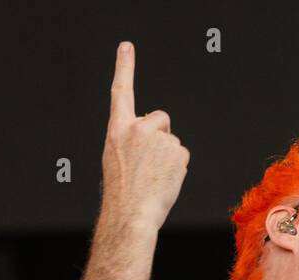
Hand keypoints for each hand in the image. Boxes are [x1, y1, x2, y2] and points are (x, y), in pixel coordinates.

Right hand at [99, 42, 189, 232]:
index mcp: (117, 130)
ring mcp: (159, 138)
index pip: (121, 92)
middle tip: (149, 163)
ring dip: (168, 158)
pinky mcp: (177, 150)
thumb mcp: (117, 159)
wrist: (131, 213)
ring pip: (172, 142)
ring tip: (154, 178)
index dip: (124, 67)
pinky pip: (182, 155)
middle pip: (160, 119)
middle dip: (161, 136)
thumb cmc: (123, 193)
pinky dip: (177, 168)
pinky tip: (165, 180)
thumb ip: (132, 139)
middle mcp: (138, 128)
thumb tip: (156, 134)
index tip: (126, 47)